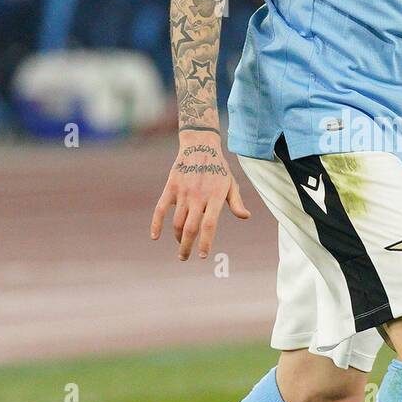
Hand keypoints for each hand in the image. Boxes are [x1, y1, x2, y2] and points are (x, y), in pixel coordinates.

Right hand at [150, 132, 250, 259]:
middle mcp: (198, 196)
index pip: (209, 225)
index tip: (202, 255)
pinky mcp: (171, 187)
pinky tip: (155, 236)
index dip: (205, 242)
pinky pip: (160, 209)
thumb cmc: (219, 168)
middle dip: (186, 246)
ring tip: (180, 244)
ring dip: (176, 237)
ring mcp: (183, 192)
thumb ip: (236, 202)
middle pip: (191, 228)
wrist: (200, 145)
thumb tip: (245, 217)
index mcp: (215, 197)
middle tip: (184, 257)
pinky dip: (156, 224)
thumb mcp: (231, 184)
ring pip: (177, 222)